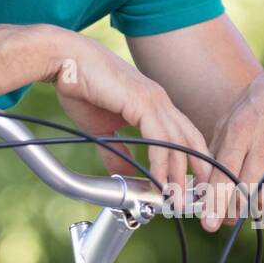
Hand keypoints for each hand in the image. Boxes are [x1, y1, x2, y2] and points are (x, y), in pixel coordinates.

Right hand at [51, 33, 211, 214]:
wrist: (65, 61)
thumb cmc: (80, 87)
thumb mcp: (101, 129)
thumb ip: (116, 151)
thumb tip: (124, 173)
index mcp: (154, 104)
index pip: (184, 136)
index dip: (193, 161)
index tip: (193, 186)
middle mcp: (160, 101)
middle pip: (191, 140)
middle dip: (197, 172)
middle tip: (198, 201)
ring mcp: (154, 99)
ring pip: (178, 143)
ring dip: (179, 175)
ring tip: (178, 201)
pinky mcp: (142, 101)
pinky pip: (160, 138)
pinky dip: (161, 163)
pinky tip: (160, 182)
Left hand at [201, 59, 263, 231]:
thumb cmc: (256, 103)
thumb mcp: (229, 119)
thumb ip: (217, 150)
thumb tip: (203, 182)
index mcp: (240, 132)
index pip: (224, 175)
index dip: (215, 203)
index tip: (208, 223)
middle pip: (245, 192)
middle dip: (231, 213)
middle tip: (222, 219)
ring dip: (252, 213)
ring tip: (242, 212)